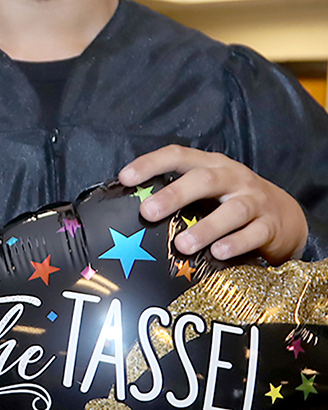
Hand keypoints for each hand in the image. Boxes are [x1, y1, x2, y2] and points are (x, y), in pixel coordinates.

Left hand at [118, 146, 307, 263]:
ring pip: (233, 210)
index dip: (151, 163)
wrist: (285, 217)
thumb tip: (133, 214)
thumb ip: (179, 197)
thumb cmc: (232, 203)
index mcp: (212, 166)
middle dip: (174, 195)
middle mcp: (233, 178)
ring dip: (206, 228)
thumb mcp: (208, 192)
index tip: (126, 178)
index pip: (179, 156)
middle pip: (205, 180)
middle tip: (148, 213)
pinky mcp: (269, 226)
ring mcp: (254, 201)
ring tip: (183, 244)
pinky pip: (254, 234)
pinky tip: (218, 253)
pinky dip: (236, 244)